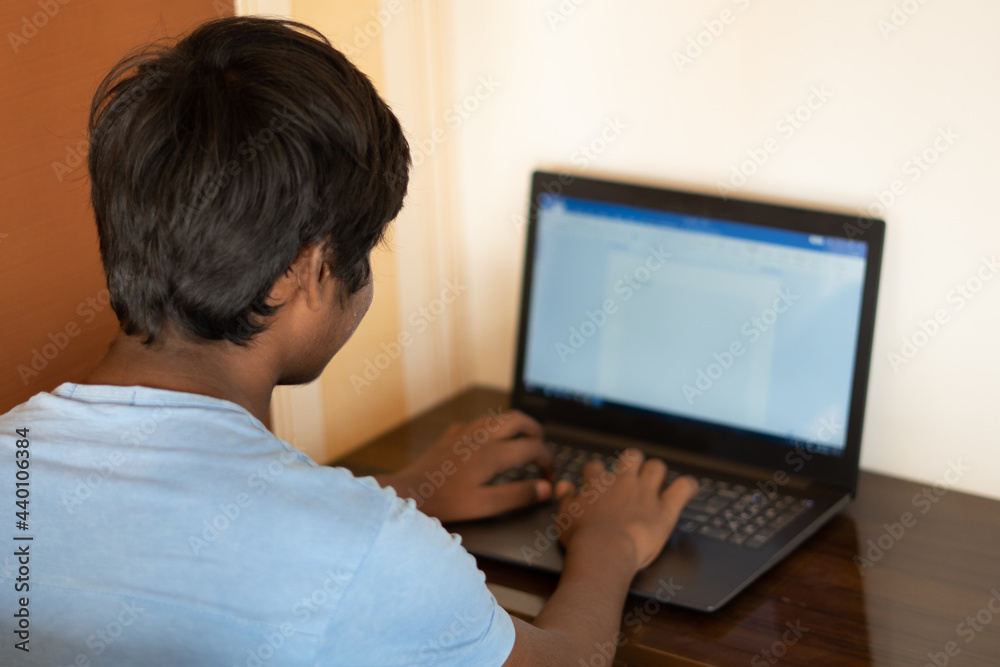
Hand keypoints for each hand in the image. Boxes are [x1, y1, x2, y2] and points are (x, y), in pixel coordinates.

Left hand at [376, 409, 553, 522]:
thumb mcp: (485, 505)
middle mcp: (482, 437)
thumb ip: (518, 496)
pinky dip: (492, 428)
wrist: (410, 491)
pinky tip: (488, 441)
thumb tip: (546, 489)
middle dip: (536, 431)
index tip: (549, 477)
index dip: (548, 461)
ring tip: (522, 439)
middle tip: (542, 447)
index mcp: (494, 454)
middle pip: (519, 420)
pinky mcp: (451, 435)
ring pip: (498, 416)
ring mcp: (465, 433)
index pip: (533, 448)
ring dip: (515, 425)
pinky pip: (478, 422)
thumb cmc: (446, 501)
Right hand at [554, 449, 698, 571]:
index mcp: (598, 483)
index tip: (595, 483)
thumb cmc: (582, 538)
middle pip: (630, 456)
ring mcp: (646, 493)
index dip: (595, 474)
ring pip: (656, 466)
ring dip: (656, 472)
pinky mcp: (665, 508)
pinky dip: (687, 486)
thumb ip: (566, 497)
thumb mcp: (564, 516)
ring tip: (656, 480)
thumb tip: (563, 485)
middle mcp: (623, 482)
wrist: (604, 550)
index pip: (595, 467)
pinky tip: (687, 488)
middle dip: (631, 462)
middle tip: (630, 475)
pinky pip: (683, 488)